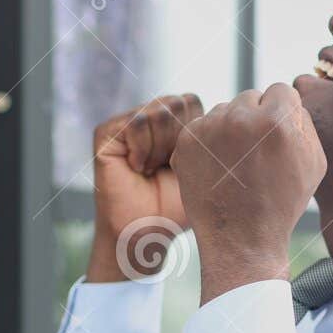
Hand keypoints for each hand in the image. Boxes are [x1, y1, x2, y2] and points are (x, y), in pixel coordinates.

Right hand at [88, 93, 203, 281]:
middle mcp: (148, 115)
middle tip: (164, 167)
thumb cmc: (174, 205)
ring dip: (159, 148)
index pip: (191, 101)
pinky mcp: (106, 132)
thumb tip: (226, 109)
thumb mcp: (202, 165)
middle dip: (177, 140)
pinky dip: (142, 150)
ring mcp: (126, 122)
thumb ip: (208, 132)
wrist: (145, 231)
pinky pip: (137, 123)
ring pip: (158, 111)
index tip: (183, 163)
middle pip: (176, 103)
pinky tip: (136, 168)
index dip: (193, 134)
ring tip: (150, 170)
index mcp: (171, 120)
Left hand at [171, 84, 325, 303]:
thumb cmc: (282, 203)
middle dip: (255, 118)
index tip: (276, 138)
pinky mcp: (188, 140)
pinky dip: (209, 142)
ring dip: (231, 129)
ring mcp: (210, 128)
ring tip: (236, 166)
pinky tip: (218, 168)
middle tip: (255, 155)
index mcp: (277, 119)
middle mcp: (241, 117)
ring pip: (225, 110)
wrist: (241, 240)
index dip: (282, 113)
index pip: (281, 90)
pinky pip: (203, 126)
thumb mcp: (314, 161)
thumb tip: (285, 98)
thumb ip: (303, 121)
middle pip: (250, 97)